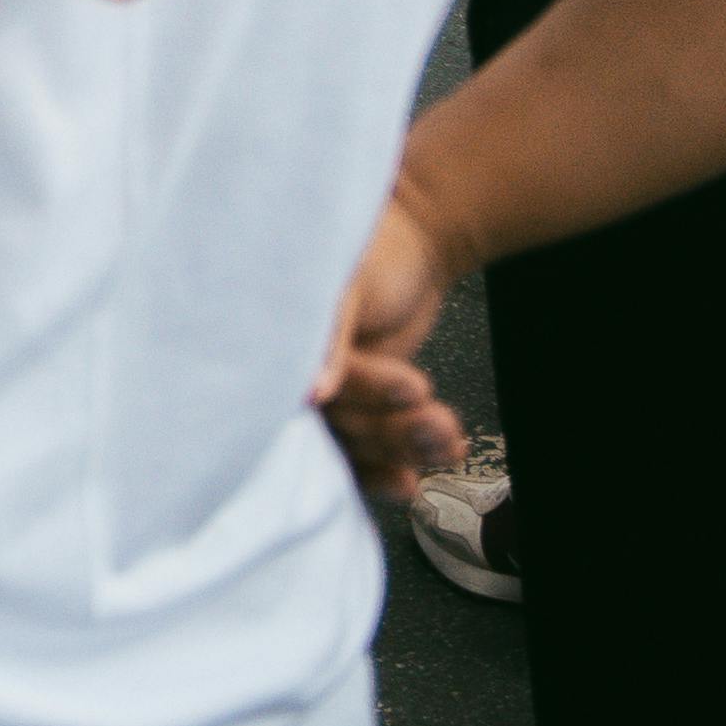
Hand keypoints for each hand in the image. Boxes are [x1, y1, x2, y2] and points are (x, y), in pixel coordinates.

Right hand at [314, 189, 470, 500]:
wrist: (413, 246)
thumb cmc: (373, 251)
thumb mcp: (348, 284)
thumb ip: (328, 336)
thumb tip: (311, 394)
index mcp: (275, 339)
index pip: (296, 391)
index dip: (347, 402)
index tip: (402, 392)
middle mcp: (293, 373)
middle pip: (335, 424)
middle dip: (390, 429)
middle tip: (438, 419)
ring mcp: (326, 395)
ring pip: (357, 442)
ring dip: (406, 445)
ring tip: (449, 437)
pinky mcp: (356, 409)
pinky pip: (366, 453)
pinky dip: (394, 463)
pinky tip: (416, 479)